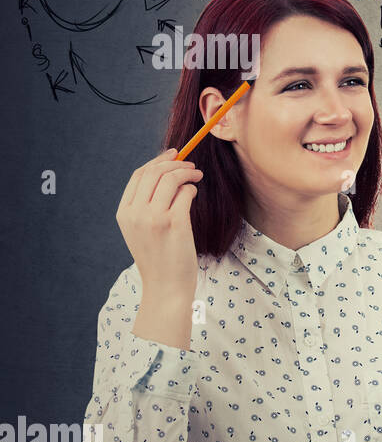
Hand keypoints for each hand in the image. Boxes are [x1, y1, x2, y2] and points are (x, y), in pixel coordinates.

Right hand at [116, 148, 203, 296]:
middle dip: (175, 163)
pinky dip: (192, 188)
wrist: (166, 286)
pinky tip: (194, 193)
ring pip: (170, 179)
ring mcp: (154, 218)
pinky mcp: (175, 224)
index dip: (157, 161)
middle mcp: (136, 213)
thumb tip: (167, 173)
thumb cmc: (159, 257)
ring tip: (197, 175)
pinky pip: (185, 193)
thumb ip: (147, 205)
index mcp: (124, 213)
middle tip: (191, 165)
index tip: (173, 155)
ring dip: (187, 172)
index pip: (138, 175)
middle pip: (154, 172)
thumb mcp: (141, 230)